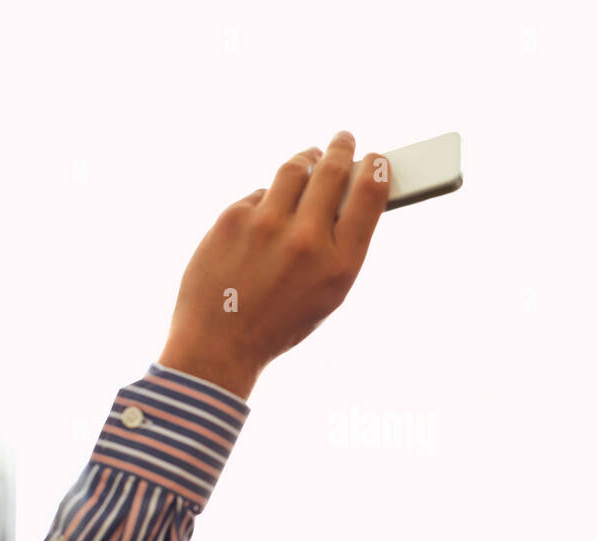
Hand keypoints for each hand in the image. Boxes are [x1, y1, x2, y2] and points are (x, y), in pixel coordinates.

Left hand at [159, 130, 389, 399]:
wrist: (219, 344)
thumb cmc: (279, 323)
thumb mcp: (326, 294)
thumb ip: (339, 247)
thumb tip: (348, 195)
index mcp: (339, 263)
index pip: (370, 195)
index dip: (377, 169)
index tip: (376, 159)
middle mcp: (306, 238)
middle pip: (333, 171)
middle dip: (342, 148)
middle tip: (345, 139)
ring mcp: (266, 224)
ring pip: (294, 169)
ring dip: (306, 159)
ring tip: (311, 158)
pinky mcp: (233, 218)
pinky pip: (259, 195)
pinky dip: (267, 200)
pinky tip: (269, 212)